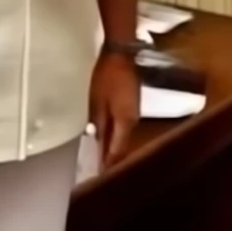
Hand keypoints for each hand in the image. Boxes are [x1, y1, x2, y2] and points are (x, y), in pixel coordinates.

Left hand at [89, 50, 139, 167]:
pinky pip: (124, 125)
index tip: (97, 177)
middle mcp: (133, 120)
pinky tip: (106, 135)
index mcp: (125, 122)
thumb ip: (98, 125)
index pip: (117, 151)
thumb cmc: (107, 76)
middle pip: (122, 146)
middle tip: (96, 169)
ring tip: (99, 155)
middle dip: (111, 159)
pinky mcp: (132, 103)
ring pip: (124, 136)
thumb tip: (97, 144)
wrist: (122, 52)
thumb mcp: (97, 101)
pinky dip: (115, 134)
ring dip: (113, 146)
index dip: (107, 165)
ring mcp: (135, 111)